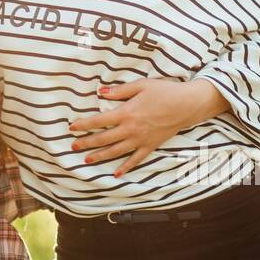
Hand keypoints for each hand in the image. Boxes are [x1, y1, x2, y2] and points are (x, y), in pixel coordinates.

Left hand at [68, 78, 226, 177]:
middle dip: (87, 143)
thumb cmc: (164, 92)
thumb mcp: (141, 85)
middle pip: (104, 139)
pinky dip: (126, 167)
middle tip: (74, 147)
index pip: (99, 121)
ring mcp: (141, 140)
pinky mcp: (151, 146)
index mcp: (126, 113)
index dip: (84, 125)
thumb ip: (120, 91)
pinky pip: (136, 160)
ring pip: (116, 151)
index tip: (72, 128)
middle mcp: (131, 129)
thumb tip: (101, 91)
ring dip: (100, 156)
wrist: (187, 105)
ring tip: (87, 160)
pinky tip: (116, 173)